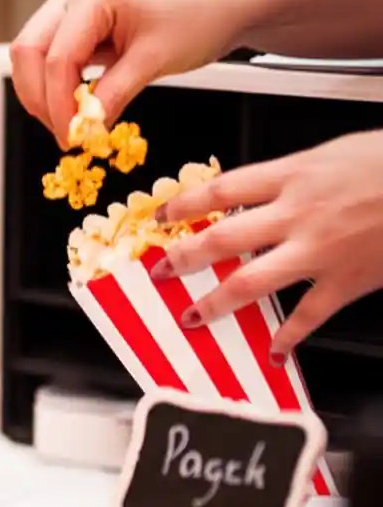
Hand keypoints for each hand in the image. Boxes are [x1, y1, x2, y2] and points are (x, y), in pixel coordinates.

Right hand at [10, 0, 249, 146]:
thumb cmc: (200, 16)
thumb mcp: (154, 61)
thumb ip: (113, 95)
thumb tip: (84, 129)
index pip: (56, 59)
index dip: (58, 105)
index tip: (72, 138)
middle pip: (26, 51)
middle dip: (38, 98)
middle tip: (64, 134)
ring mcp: (72, 3)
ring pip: (32, 53)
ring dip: (43, 91)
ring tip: (70, 123)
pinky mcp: (79, 18)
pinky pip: (51, 53)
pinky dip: (57, 82)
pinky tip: (76, 104)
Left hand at [151, 130, 382, 361]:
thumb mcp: (332, 153)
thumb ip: (289, 176)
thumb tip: (250, 192)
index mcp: (293, 175)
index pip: (220, 190)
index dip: (183, 205)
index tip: (162, 216)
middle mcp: (298, 214)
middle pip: (222, 239)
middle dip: (182, 259)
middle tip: (159, 272)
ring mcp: (320, 251)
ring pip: (251, 283)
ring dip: (215, 303)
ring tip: (192, 316)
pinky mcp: (347, 281)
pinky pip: (308, 316)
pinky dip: (288, 338)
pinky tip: (273, 352)